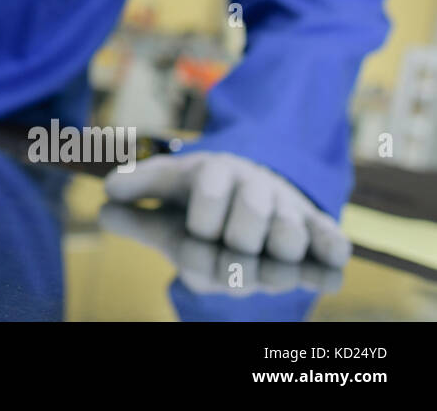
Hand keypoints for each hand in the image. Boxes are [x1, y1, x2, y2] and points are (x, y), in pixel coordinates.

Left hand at [103, 151, 350, 265]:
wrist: (249, 184)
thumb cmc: (198, 195)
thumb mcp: (167, 187)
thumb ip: (138, 189)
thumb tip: (107, 198)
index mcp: (215, 170)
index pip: (207, 193)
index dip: (200, 221)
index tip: (198, 231)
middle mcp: (254, 185)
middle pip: (250, 216)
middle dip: (235, 242)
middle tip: (230, 250)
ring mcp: (287, 206)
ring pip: (290, 233)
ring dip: (275, 255)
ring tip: (262, 261)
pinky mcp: (316, 226)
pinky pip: (331, 239)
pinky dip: (331, 251)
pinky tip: (325, 268)